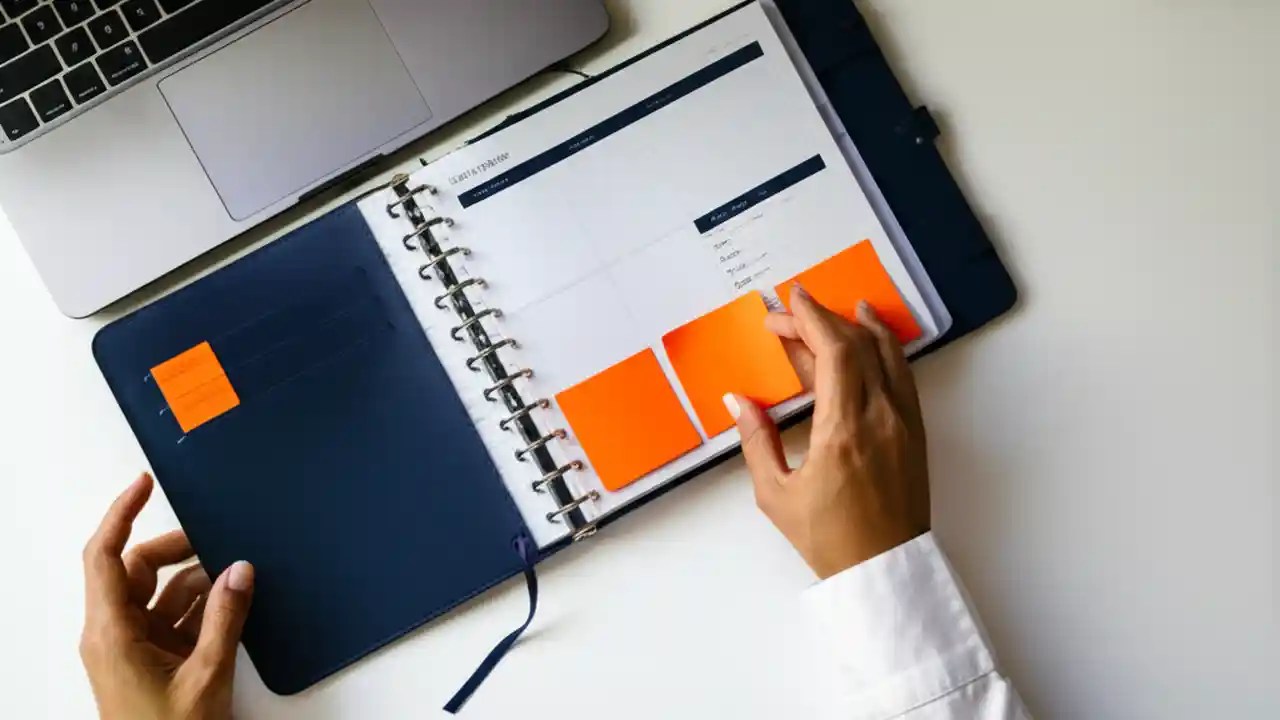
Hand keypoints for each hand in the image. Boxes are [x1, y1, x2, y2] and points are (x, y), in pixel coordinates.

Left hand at [80, 474, 254, 719]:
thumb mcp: (206, 675)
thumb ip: (225, 616)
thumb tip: (239, 570)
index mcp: (111, 634)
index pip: (103, 556)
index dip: (121, 514)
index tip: (144, 484)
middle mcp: (113, 635)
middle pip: (135, 570)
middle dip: (175, 550)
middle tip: (216, 538)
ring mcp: (131, 648)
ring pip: (159, 593)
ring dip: (197, 582)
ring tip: (237, 578)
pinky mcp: (151, 661)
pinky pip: (173, 618)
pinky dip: (202, 608)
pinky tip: (233, 604)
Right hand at [725, 286, 929, 578]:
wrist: (884, 569)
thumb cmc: (830, 538)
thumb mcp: (776, 494)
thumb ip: (757, 441)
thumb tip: (738, 401)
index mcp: (844, 430)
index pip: (834, 351)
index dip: (810, 318)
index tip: (788, 303)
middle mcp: (880, 417)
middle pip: (857, 344)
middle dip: (822, 319)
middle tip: (790, 314)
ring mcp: (903, 422)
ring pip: (887, 354)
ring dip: (861, 325)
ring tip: (842, 307)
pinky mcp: (915, 432)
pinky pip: (902, 374)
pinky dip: (886, 348)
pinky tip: (874, 339)